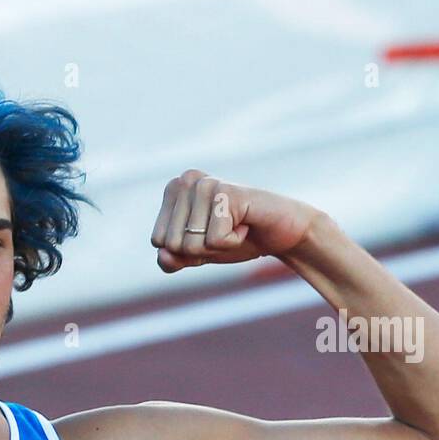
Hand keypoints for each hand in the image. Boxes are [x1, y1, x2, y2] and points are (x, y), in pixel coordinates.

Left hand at [149, 170, 319, 272]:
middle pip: (172, 243)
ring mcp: (206, 184)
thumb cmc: (236, 238)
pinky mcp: (226, 192)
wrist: (280, 233)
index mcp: (173, 190)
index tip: (209, 233)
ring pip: (191, 244)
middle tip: (224, 230)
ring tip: (235, 226)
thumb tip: (163, 254)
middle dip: (200, 249)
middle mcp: (186, 180)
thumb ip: (173, 259)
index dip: (185, 250)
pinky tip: (245, 224)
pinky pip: (215, 241)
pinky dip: (233, 242)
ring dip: (218, 246)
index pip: (158, 241)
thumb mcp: (197, 255)